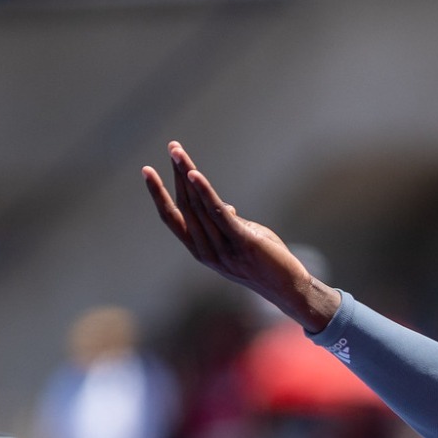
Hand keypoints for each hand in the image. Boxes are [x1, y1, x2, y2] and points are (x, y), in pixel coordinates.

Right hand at [142, 141, 340, 331]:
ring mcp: (223, 249)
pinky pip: (219, 214)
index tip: (147, 171)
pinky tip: (195, 175)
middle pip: (185, 206)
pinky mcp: (243, 243)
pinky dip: (205, 193)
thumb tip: (222, 205)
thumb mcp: (240, 240)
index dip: (158, 194)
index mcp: (200, 250)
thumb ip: (227, 225)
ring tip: (178, 153)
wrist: (289, 289)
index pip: (172, 218)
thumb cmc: (266, 263)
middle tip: (173, 148)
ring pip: (198, 206)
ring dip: (187, 175)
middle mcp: (206, 250)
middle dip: (176, 175)